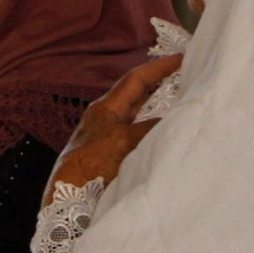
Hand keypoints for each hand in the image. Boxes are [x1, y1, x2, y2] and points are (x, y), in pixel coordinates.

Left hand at [46, 53, 182, 195]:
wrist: (67, 194)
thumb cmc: (90, 163)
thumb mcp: (123, 141)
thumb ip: (150, 128)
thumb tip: (175, 121)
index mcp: (105, 108)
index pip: (136, 79)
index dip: (159, 67)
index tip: (182, 57)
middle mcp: (107, 118)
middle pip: (137, 93)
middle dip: (161, 82)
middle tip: (186, 75)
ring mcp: (109, 135)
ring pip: (140, 113)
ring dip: (159, 105)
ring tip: (183, 100)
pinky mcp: (113, 153)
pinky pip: (140, 132)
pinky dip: (155, 128)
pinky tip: (167, 133)